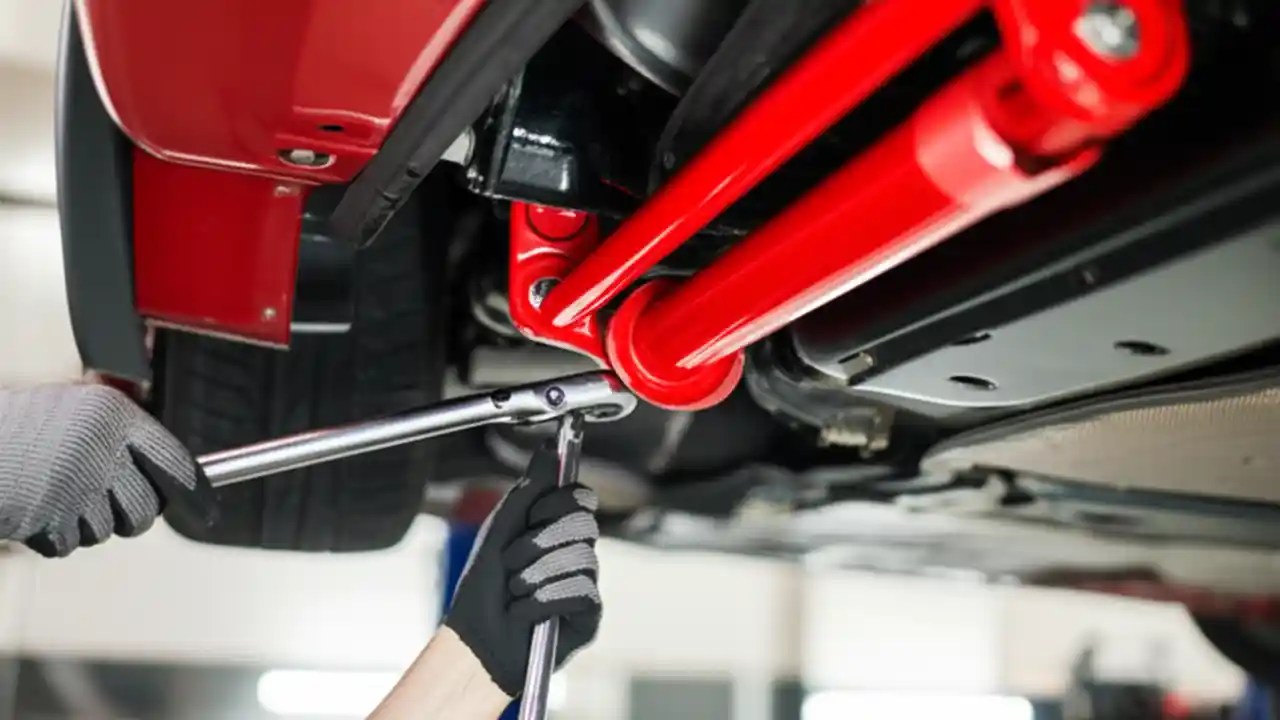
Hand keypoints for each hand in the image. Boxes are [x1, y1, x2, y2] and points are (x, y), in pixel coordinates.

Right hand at [0, 384, 217, 556]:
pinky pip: (70, 543)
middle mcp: (101, 448)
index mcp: (112, 414)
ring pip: (109, 529)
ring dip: (86, 523)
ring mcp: (76, 484)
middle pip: (145, 508)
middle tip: (100, 501)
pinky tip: (33, 509)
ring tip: (54, 494)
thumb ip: (118, 433)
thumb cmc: (14, 428)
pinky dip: (53, 535)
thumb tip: (167, 470)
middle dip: (128, 514)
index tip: (209, 512)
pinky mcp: (49, 516)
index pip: (176, 461)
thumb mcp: (74, 407)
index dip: (197, 493)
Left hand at [445, 441, 601, 696]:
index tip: (533, 516)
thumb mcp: (500, 529)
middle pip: (585, 524)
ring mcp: (585, 583)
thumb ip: (528, 489)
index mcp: (556, 529)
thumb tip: (549, 449)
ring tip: (515, 590)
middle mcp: (576, 553)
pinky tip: (526, 611)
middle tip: (512, 560)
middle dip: (540, 542)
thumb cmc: (484, 586)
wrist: (475, 639)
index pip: (581, 498)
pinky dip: (545, 600)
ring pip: (582, 558)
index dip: (558, 503)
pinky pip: (582, 591)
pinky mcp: (589, 614)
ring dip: (536, 574)